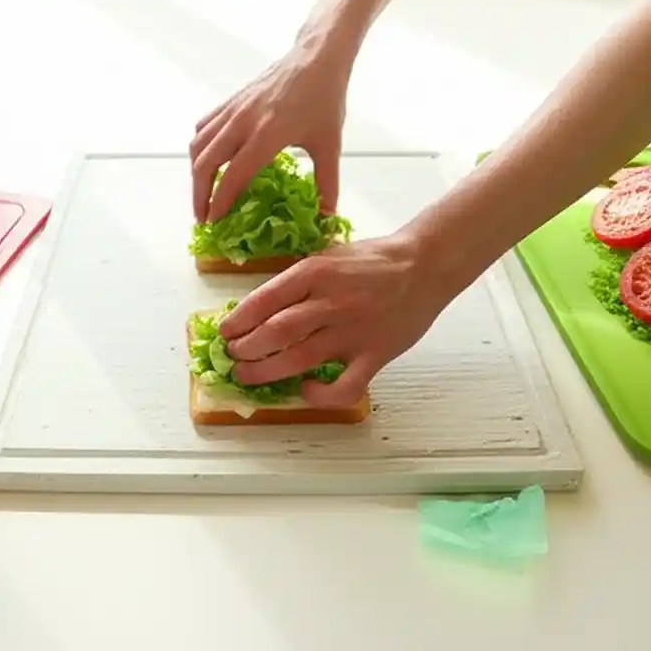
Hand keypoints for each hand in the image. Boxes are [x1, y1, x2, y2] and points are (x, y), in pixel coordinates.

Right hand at [190, 37, 352, 222]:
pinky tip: (208, 161)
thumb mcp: (330, 144)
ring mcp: (234, 110)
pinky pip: (204, 127)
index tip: (214, 223)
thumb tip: (327, 215)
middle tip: (203, 217)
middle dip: (200, 194)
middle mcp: (243, 122)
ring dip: (195, 173)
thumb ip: (327, 183)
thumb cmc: (324, 99)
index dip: (220, 202)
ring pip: (199, 145)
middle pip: (205, 163)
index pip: (233, 176)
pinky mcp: (231, 101)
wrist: (316, 58)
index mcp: (267, 135)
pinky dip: (200, 148)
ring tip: (202, 194)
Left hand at [218, 227, 464, 407]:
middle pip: (275, 332)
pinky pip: (344, 385)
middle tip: (234, 357)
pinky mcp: (375, 354)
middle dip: (246, 349)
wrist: (424, 265)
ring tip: (249, 376)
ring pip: (299, 358)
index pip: (265, 299)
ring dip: (266, 371)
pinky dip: (320, 395)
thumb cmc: (373, 261)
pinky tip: (306, 390)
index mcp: (315, 272)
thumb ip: (299, 280)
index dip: (239, 319)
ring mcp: (353, 331)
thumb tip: (260, 306)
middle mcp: (331, 302)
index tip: (225, 332)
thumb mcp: (328, 255)